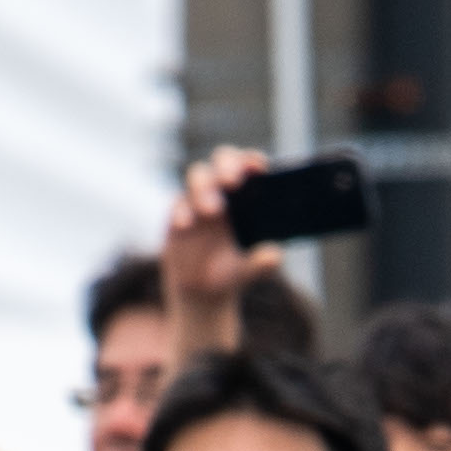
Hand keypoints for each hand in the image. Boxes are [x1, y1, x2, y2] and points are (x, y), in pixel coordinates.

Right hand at [161, 150, 280, 340]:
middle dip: (227, 166)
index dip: (253, 161)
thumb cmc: (230, 271)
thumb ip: (260, 264)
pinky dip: (181, 212)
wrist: (201, 290)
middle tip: (232, 181)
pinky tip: (186, 224)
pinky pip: (177, 205)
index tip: (259, 168)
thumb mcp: (247, 272)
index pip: (251, 166)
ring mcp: (197, 199)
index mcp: (247, 196)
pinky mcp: (177, 213)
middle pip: (223, 160)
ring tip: (213, 210)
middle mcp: (222, 190)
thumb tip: (274, 256)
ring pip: (198, 177)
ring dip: (204, 189)